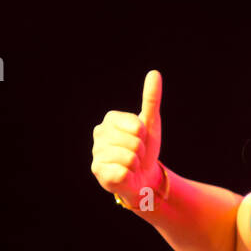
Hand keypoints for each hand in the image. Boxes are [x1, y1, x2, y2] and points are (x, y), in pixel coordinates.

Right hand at [91, 69, 163, 207]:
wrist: (143, 177)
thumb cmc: (146, 150)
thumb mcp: (151, 123)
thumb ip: (151, 99)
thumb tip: (154, 73)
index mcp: (110, 119)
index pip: (136, 126)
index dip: (144, 136)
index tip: (140, 139)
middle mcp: (99, 134)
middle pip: (134, 142)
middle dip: (140, 152)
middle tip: (136, 155)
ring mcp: (96, 153)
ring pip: (129, 158)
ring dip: (135, 165)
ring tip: (131, 165)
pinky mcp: (98, 172)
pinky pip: (122, 172)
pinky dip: (128, 176)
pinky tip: (123, 175)